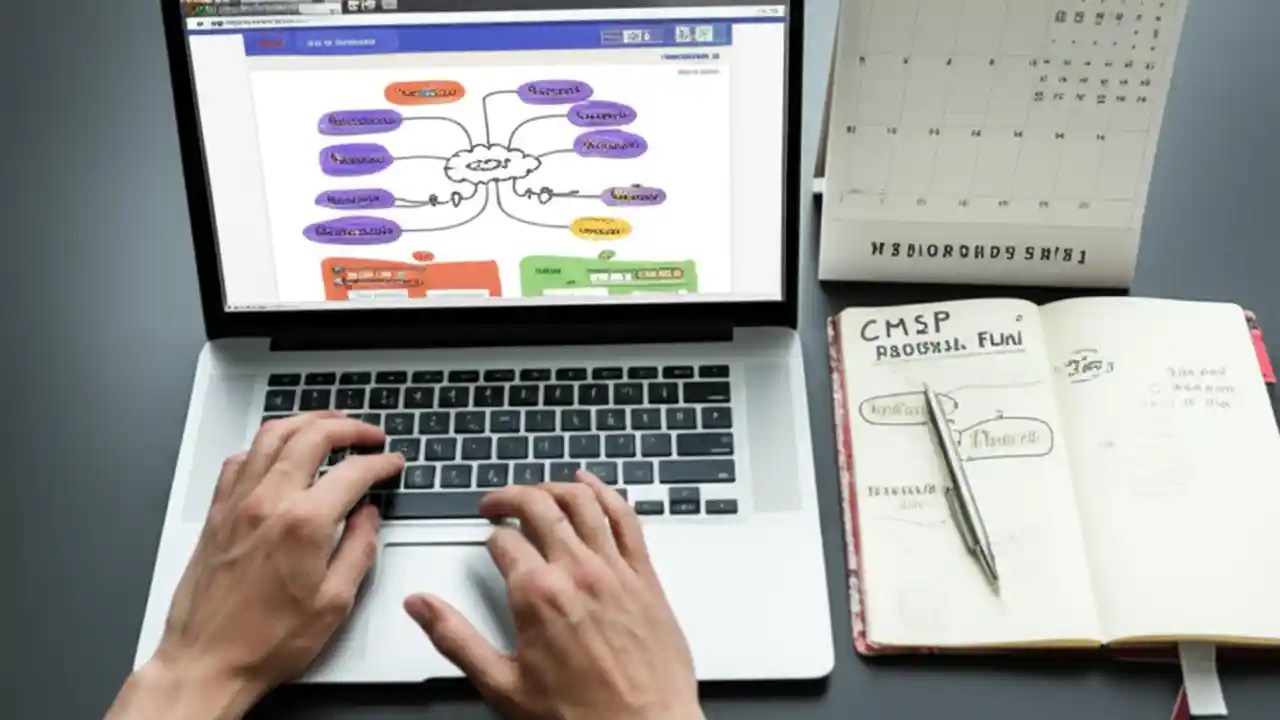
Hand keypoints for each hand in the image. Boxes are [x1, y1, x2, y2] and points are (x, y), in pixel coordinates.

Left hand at [107, 412, 402, 719]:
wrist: (206, 662)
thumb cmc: (265, 642)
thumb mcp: (334, 603)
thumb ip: (358, 550)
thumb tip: (368, 517)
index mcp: (303, 525)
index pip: (352, 472)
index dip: (380, 463)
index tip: (391, 463)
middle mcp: (267, 503)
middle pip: (312, 436)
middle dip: (349, 427)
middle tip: (369, 434)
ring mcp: (237, 503)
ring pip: (272, 435)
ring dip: (306, 421)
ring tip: (329, 422)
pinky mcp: (217, 513)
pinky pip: (240, 459)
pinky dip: (265, 445)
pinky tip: (278, 450)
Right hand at [405, 472, 703, 719]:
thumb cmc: (580, 716)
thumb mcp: (502, 685)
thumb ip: (455, 639)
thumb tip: (420, 606)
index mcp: (537, 595)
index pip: (503, 541)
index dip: (490, 539)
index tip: (489, 544)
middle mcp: (576, 571)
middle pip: (537, 505)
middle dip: (509, 496)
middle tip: (495, 502)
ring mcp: (614, 569)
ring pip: (581, 502)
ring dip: (553, 487)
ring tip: (536, 489)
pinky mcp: (645, 575)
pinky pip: (625, 517)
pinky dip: (606, 492)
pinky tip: (592, 485)